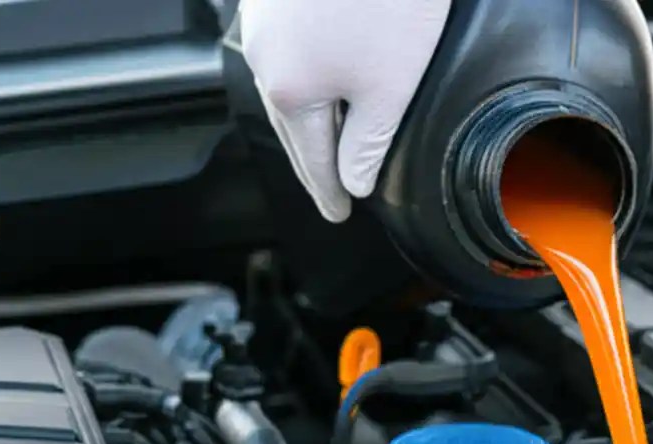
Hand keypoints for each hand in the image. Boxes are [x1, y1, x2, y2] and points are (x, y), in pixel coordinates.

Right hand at [239, 0, 451, 221]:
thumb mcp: (391, 85)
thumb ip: (370, 143)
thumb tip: (354, 181)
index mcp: (290, 91)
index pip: (312, 161)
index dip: (329, 192)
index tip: (339, 214)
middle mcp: (263, 56)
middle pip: (291, 125)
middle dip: (313, 160)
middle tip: (329, 190)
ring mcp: (261, 19)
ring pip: (284, 84)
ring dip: (307, 115)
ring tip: (327, 138)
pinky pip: (285, 48)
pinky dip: (303, 72)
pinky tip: (320, 73)